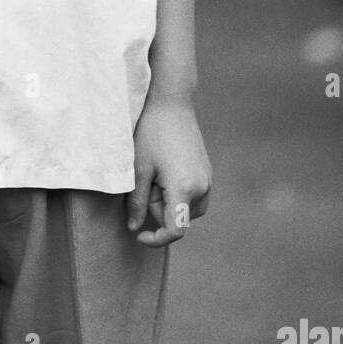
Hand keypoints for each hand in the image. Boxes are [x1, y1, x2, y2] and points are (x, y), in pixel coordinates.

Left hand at [127, 94, 210, 246]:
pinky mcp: (208, 174)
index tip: (138, 235)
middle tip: (146, 179)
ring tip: (156, 174)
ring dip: (167, 202)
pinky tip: (165, 171)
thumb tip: (134, 228)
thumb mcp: (139, 169)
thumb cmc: (152, 133)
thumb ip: (136, 202)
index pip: (175, 230)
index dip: (156, 239)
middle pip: (178, 218)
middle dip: (157, 208)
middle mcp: (202, 188)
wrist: (173, 104)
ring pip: (186, 210)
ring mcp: (208, 181)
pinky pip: (193, 198)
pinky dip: (177, 194)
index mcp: (185, 188)